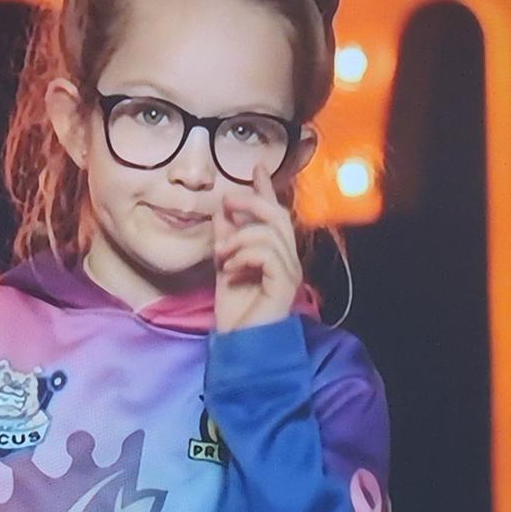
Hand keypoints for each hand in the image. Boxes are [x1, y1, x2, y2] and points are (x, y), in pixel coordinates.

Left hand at [212, 163, 305, 334]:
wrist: (237, 344)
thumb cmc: (234, 311)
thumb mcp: (223, 265)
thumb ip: (225, 238)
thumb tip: (222, 210)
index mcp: (275, 253)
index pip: (274, 213)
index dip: (266, 190)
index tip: (256, 167)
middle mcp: (288, 259)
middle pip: (277, 215)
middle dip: (251, 201)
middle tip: (225, 203)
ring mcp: (289, 272)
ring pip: (270, 233)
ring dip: (239, 238)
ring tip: (221, 255)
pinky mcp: (284, 285)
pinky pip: (268, 254)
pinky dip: (244, 256)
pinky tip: (230, 270)